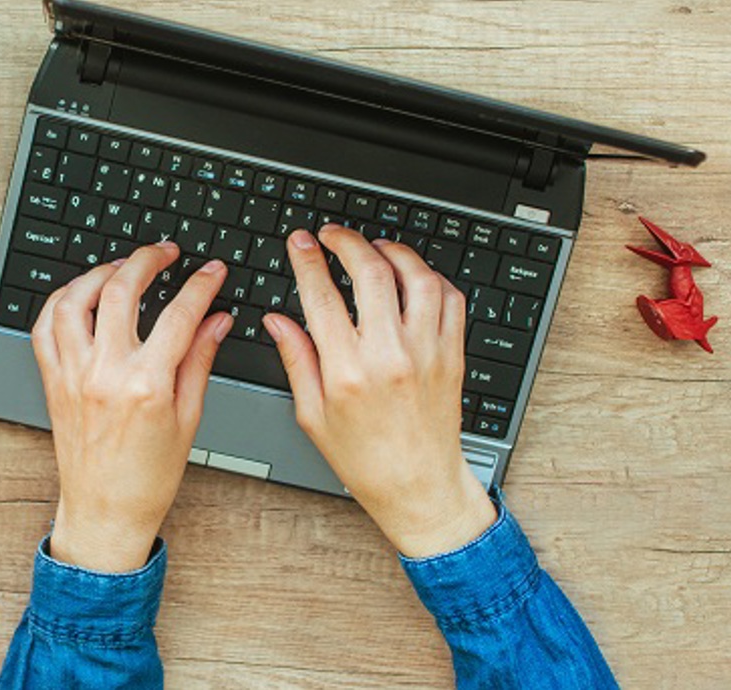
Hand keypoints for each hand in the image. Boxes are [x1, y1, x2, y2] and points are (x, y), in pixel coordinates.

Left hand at [32, 242, 231, 571]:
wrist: (106, 510)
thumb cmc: (149, 475)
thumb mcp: (189, 418)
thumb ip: (200, 360)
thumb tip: (217, 319)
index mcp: (147, 385)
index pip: (180, 314)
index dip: (201, 284)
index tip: (212, 270)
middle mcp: (105, 374)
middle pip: (122, 291)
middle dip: (147, 259)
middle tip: (165, 252)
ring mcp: (73, 375)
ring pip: (75, 300)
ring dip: (100, 273)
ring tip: (122, 267)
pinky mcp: (52, 382)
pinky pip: (45, 327)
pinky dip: (62, 301)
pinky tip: (82, 294)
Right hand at [263, 227, 495, 557]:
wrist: (419, 487)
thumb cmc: (364, 458)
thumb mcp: (312, 414)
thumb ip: (296, 359)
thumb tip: (278, 319)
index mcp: (347, 372)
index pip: (323, 296)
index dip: (308, 259)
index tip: (301, 242)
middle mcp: (389, 356)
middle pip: (372, 272)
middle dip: (348, 241)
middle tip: (333, 235)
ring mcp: (427, 352)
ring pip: (416, 276)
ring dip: (393, 251)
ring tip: (374, 248)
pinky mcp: (452, 355)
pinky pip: (449, 298)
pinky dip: (429, 276)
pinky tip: (411, 275)